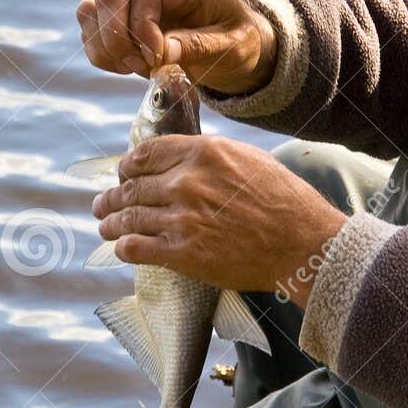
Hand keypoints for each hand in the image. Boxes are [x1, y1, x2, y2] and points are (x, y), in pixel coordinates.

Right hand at [76, 0, 275, 94]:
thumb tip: (163, 53)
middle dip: (116, 37)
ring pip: (90, 9)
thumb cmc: (239, 39)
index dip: (143, 30)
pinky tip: (129, 67)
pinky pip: (90, 29)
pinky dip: (101, 53)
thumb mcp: (233, 45)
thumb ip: (199, 45)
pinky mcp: (120, 17)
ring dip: (104, 46)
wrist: (235, 39)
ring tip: (135, 67)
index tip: (157, 60)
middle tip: (140, 66)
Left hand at [92, 135, 346, 303]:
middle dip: (113, 196)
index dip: (128, 166)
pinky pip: (137, 248)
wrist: (304, 243)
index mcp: (202, 153)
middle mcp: (186, 182)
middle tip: (103, 203)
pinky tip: (122, 248)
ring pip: (129, 217)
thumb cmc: (284, 201)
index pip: (145, 154)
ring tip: (105, 225)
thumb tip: (182, 159)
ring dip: (111, 222)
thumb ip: (209, 156)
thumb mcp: (247, 159)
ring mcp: (182, 219)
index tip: (123, 173)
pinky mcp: (183, 254)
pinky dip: (124, 247)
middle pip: (132, 186)